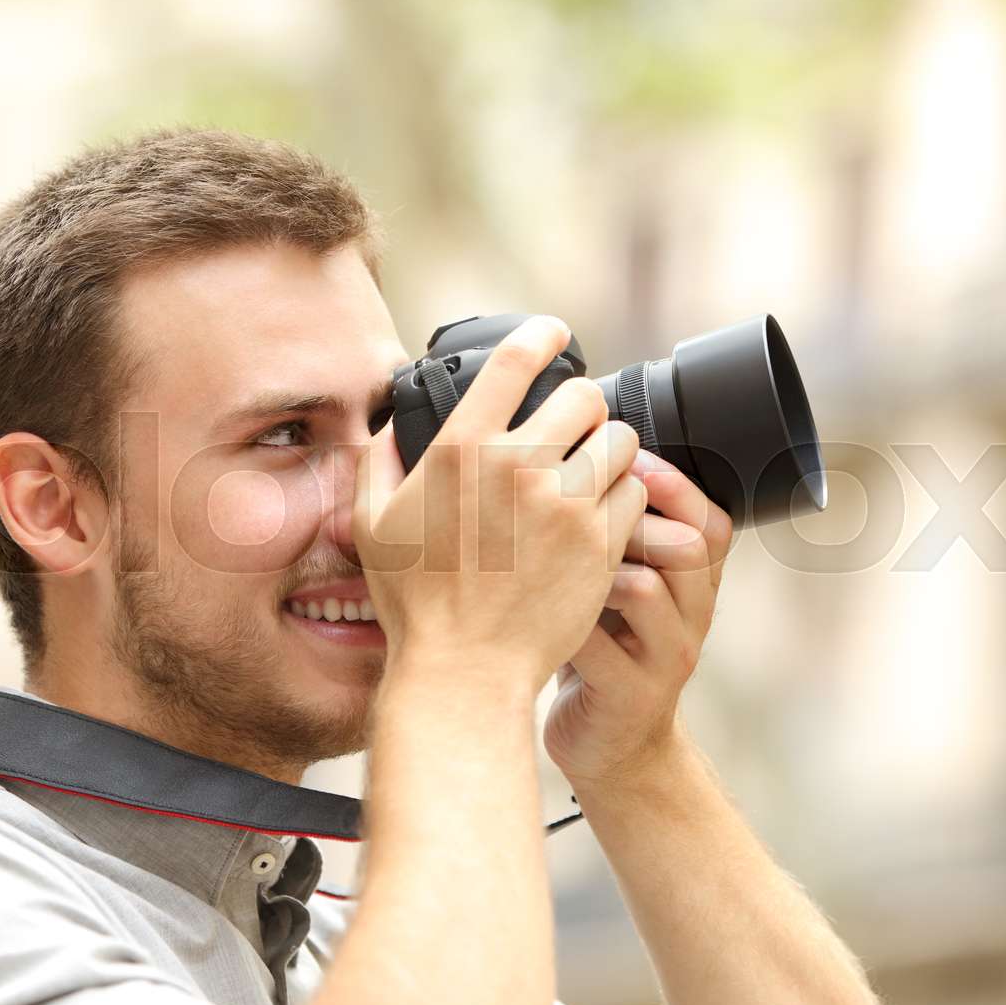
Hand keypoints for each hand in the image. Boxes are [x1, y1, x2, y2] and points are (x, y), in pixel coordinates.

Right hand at [354, 316, 645, 698]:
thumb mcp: (371, 523)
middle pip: (584, 397)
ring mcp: (565, 505)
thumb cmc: (416, 602)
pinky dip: (624, 497)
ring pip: (619, 442)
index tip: (555, 335)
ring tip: (593, 470)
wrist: (465, 669)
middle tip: (574, 428)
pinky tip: (603, 513)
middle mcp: (517, 466)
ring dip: (608, 450)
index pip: (516, 361)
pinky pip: (634, 493)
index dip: (543, 336)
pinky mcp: (601, 543)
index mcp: (461, 450)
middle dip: (582, 407)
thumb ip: (379, 459)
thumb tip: (395, 422)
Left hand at [543, 449, 733, 786]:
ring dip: (595, 561)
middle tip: (580, 496)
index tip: (623, 455)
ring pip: (649, 591)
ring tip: (552, 550)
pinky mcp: (631, 696)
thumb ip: (615, 539)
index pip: (712, 521)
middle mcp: (693, 619)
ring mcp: (667, 661)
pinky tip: (528, 605)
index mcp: (695, 585)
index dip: (673, 483)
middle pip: (692, 546)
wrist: (612, 748)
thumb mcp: (621, 592)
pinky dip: (562, 617)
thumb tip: (575, 456)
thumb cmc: (604, 651)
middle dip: (633, 512)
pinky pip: (601, 646)